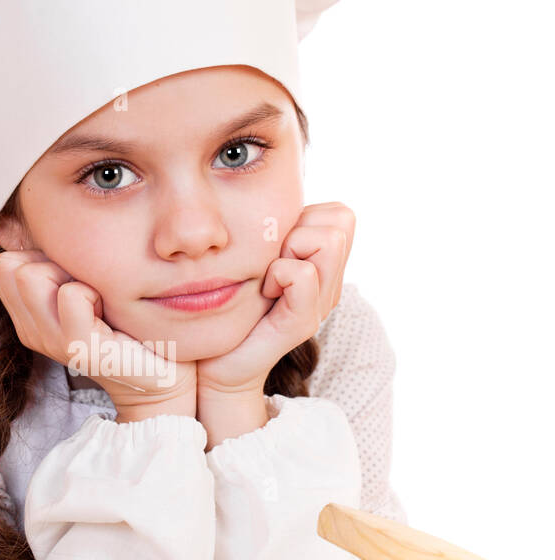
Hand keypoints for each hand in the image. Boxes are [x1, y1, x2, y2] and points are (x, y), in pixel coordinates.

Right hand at [0, 250, 196, 412]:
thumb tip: (35, 223)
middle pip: (9, 264)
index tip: (73, 278)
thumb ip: (60, 263)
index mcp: (28, 318)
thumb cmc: (129, 325)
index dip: (39, 257)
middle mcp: (31, 331)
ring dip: (70, 275)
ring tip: (97, 301)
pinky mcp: (79, 348)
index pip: (3, 263)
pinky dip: (93, 293)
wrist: (162, 375)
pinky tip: (109, 314)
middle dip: (51, 263)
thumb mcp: (85, 288)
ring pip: (31, 274)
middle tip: (87, 290)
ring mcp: (51, 342)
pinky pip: (70, 295)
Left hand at [196, 202, 355, 399]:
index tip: (277, 245)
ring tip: (268, 276)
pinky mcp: (300, 323)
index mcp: (324, 267)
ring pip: (327, 240)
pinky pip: (303, 274)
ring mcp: (320, 305)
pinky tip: (264, 291)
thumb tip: (274, 198)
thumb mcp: (257, 256)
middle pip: (341, 219)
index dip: (308, 217)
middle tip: (271, 260)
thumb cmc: (231, 305)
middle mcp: (330, 284)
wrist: (217, 362)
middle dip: (300, 228)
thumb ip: (275, 231)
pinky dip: (279, 273)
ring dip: (289, 248)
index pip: (341, 214)